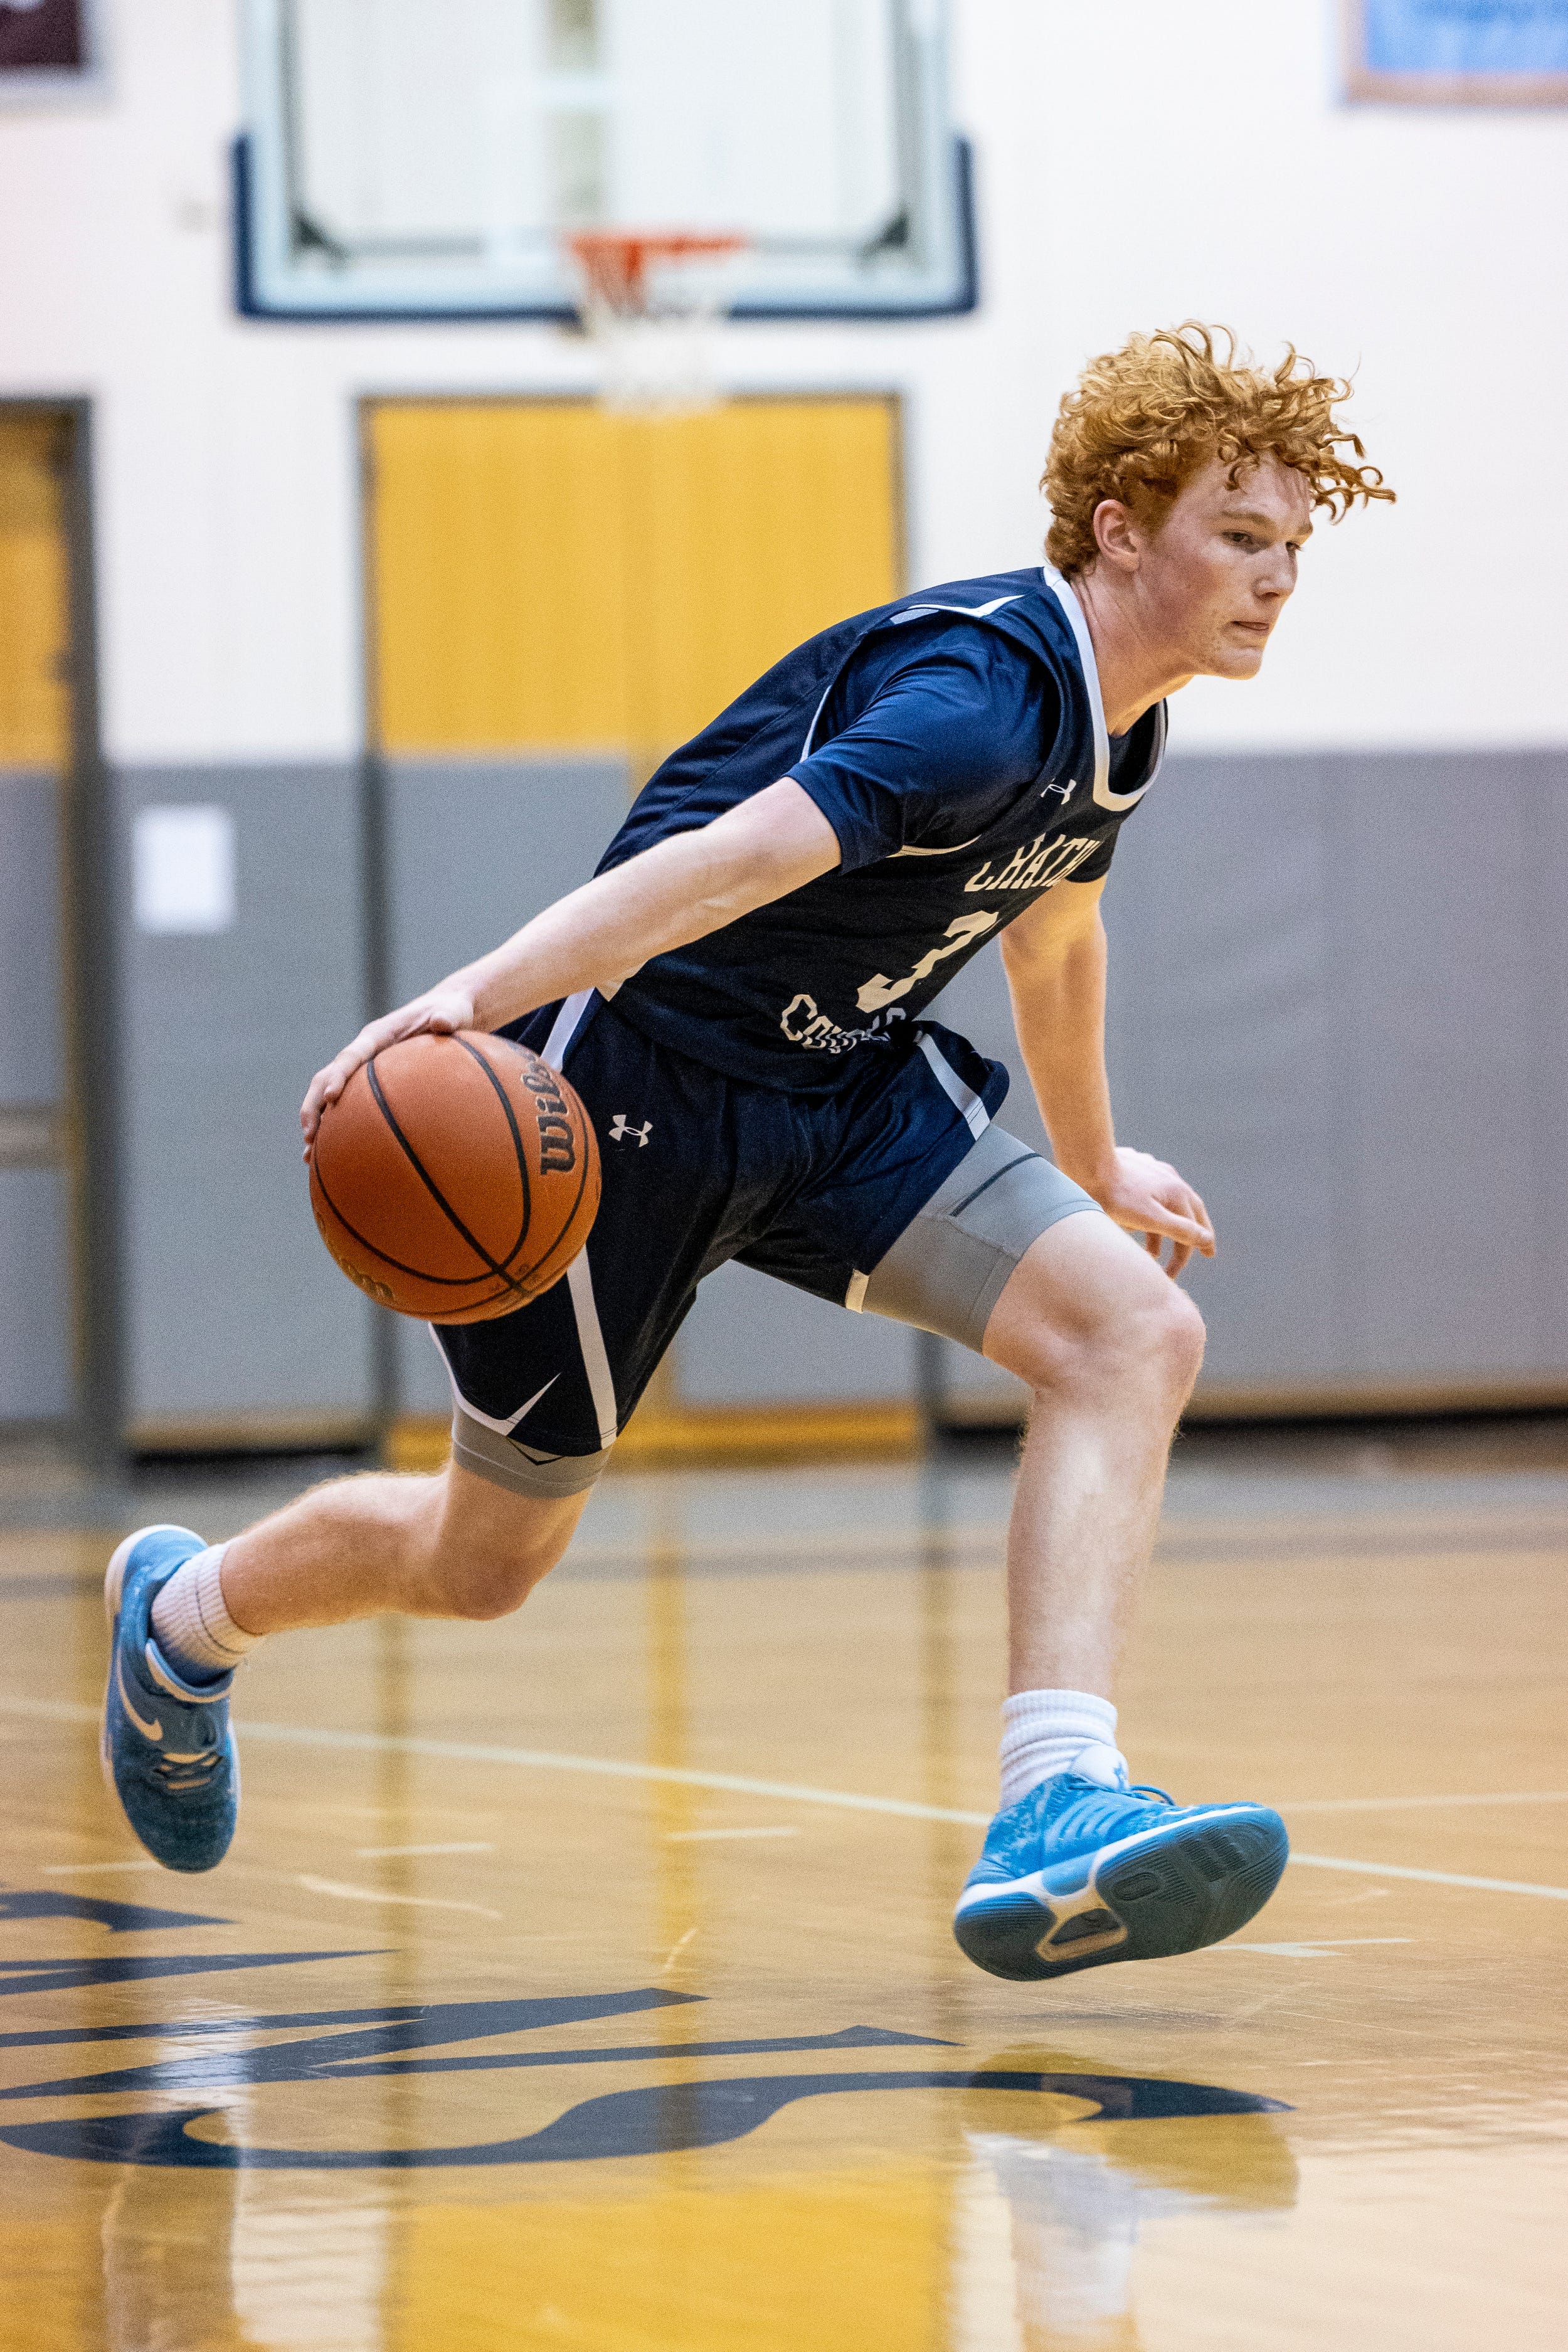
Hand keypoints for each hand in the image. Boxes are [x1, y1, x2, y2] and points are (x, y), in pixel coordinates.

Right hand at [300, 985, 475, 1159]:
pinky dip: (338, 1130)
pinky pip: (349, 1107)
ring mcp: (364, 1069)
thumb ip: (447, 1016)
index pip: (350, 1057)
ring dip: (317, 1122)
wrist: (446, 1014)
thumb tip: (443, 1022)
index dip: (338, 1076)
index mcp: (378, 1035)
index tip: (332, 1098)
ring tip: (308, 1156)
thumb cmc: (450, 1013)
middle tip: (309, 1135)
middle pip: (326, 1078)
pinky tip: (334, 1159)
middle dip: (313, 1106)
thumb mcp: (453, 1011)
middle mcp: (363, 1052)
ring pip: (329, 1096)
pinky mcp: (370, 1084)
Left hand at [1084, 1146, 1214, 1277]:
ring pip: (1166, 1205)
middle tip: (1202, 1251)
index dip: (1199, 1245)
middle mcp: (1170, 1179)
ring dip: (1163, 1231)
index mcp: (1177, 1192)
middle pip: (1189, 1212)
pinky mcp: (1133, 1172)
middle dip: (1193, 1234)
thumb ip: (1179, 1229)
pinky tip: (1135, 1226)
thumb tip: (1207, 1239)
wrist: (1087, 1164)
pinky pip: (1148, 1197)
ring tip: (1154, 1254)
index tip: (1207, 1257)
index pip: (1194, 1226)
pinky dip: (1147, 1215)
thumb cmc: (1116, 1196)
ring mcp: (1152, 1173)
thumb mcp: (1150, 1218)